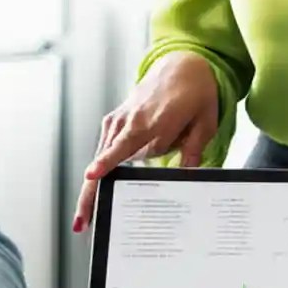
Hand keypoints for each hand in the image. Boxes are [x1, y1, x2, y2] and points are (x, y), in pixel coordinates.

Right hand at [72, 51, 218, 232]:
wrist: (181, 66)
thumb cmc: (195, 94)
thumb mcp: (206, 122)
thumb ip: (194, 150)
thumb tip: (188, 176)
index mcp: (154, 120)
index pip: (126, 145)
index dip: (108, 161)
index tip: (92, 175)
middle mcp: (131, 121)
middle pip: (105, 159)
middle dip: (92, 189)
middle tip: (82, 221)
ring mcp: (119, 121)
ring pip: (99, 159)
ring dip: (90, 189)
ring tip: (83, 219)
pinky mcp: (114, 123)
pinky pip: (103, 151)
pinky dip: (97, 173)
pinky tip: (93, 199)